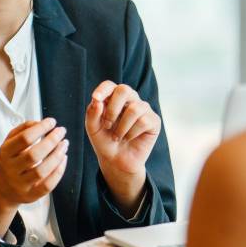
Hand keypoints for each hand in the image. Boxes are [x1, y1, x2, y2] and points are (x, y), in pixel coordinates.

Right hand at [0, 117, 68, 235]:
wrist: (0, 189)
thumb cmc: (8, 162)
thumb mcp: (9, 143)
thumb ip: (23, 129)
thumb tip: (41, 123)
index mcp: (5, 153)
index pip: (24, 139)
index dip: (41, 128)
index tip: (51, 122)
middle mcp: (11, 170)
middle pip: (34, 155)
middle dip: (51, 141)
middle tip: (61, 131)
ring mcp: (21, 185)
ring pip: (41, 171)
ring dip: (57, 155)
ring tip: (64, 144)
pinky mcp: (31, 196)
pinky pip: (47, 185)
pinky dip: (58, 171)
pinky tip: (63, 159)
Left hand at [86, 81, 160, 207]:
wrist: (117, 161)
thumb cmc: (104, 142)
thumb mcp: (93, 129)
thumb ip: (92, 114)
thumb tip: (97, 101)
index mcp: (113, 98)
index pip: (109, 85)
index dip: (103, 90)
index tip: (96, 99)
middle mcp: (130, 100)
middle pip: (124, 89)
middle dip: (113, 109)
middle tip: (107, 125)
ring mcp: (143, 109)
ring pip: (134, 108)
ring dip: (121, 127)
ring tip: (117, 137)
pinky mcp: (153, 121)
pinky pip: (144, 121)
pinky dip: (132, 133)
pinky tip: (129, 138)